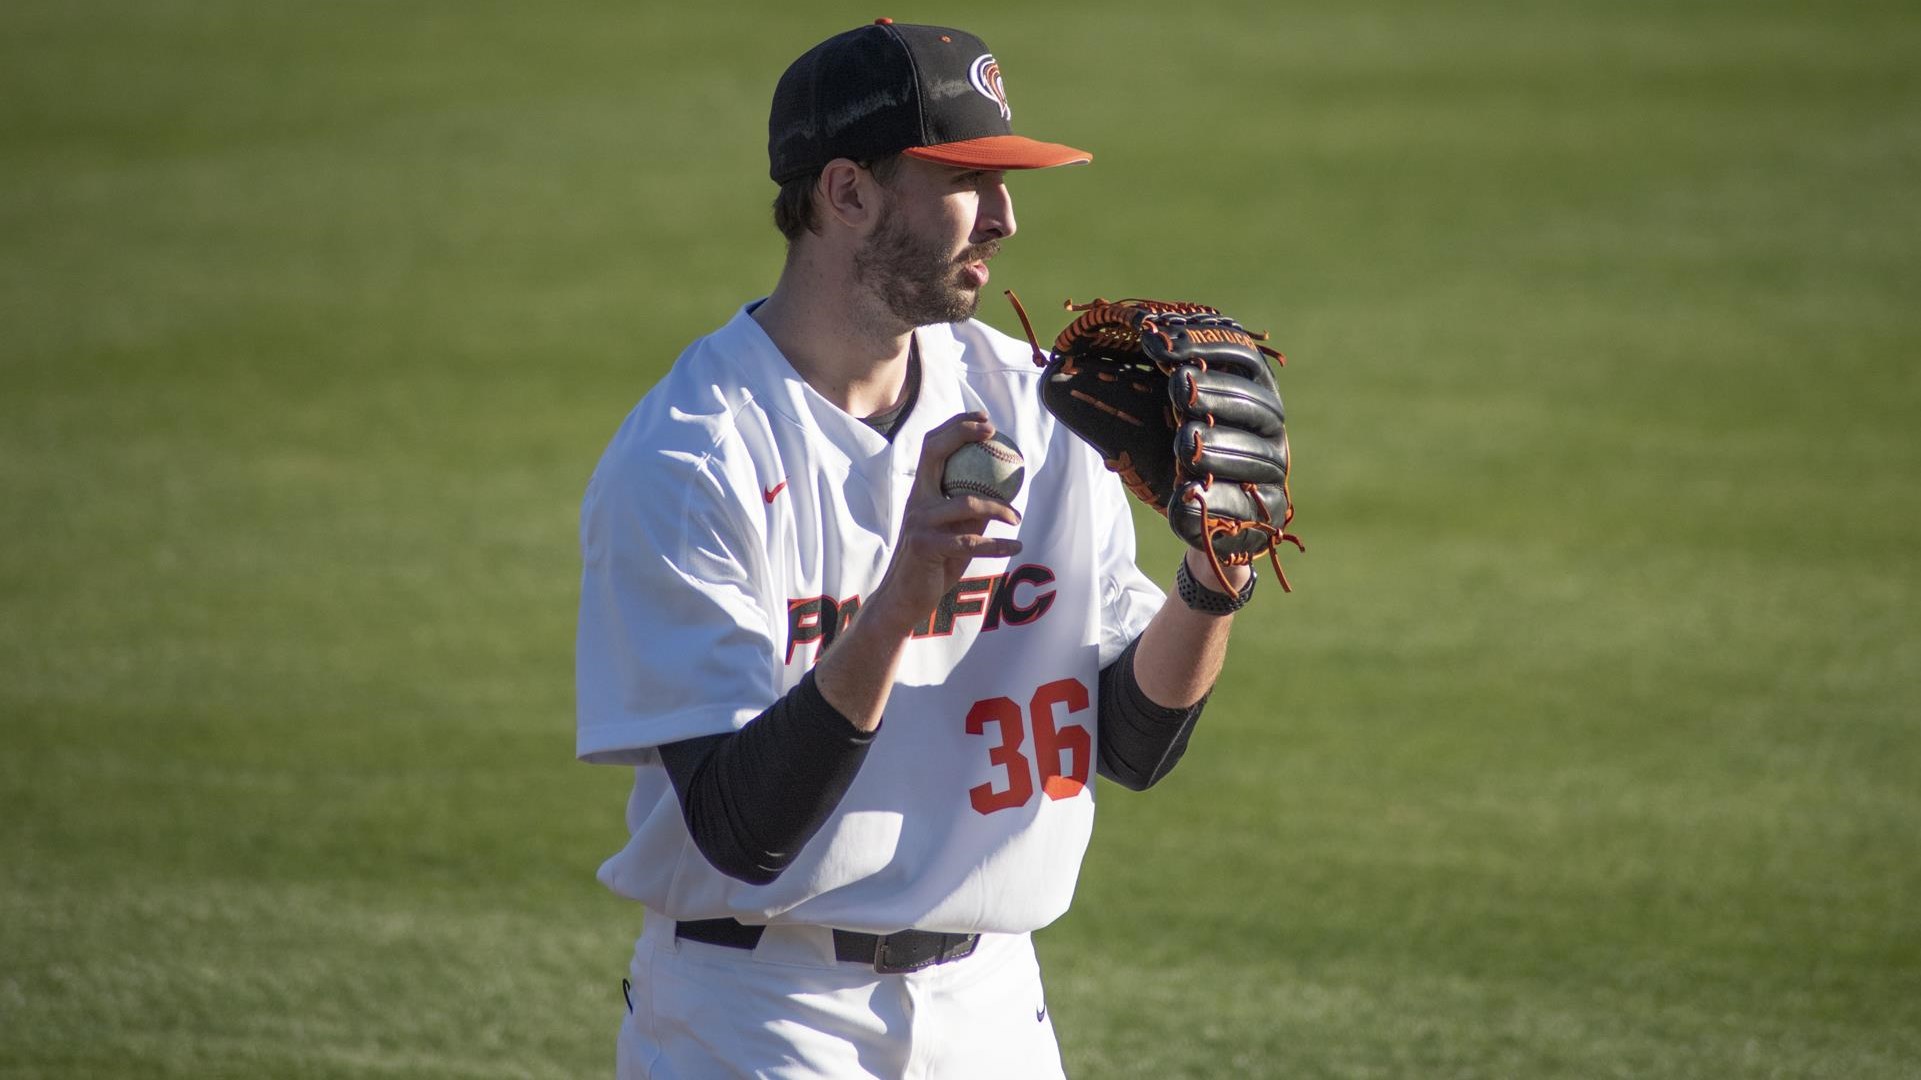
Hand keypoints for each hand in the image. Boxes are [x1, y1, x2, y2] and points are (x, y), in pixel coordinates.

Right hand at [865, 412, 1022, 635]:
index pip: (932, 446)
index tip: (985, 420)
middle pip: (934, 452)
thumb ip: (970, 510)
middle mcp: (916, 500)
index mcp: (921, 492)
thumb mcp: (954, 531)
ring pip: (965, 503)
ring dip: (998, 508)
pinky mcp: (925, 547)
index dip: (956, 426)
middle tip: (994, 435)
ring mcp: (918, 522)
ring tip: (1016, 518)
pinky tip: (1016, 546)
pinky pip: (969, 542)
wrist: (903, 599)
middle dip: (963, 435)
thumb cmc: (933, 564)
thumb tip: (1005, 490)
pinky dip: (997, 545)